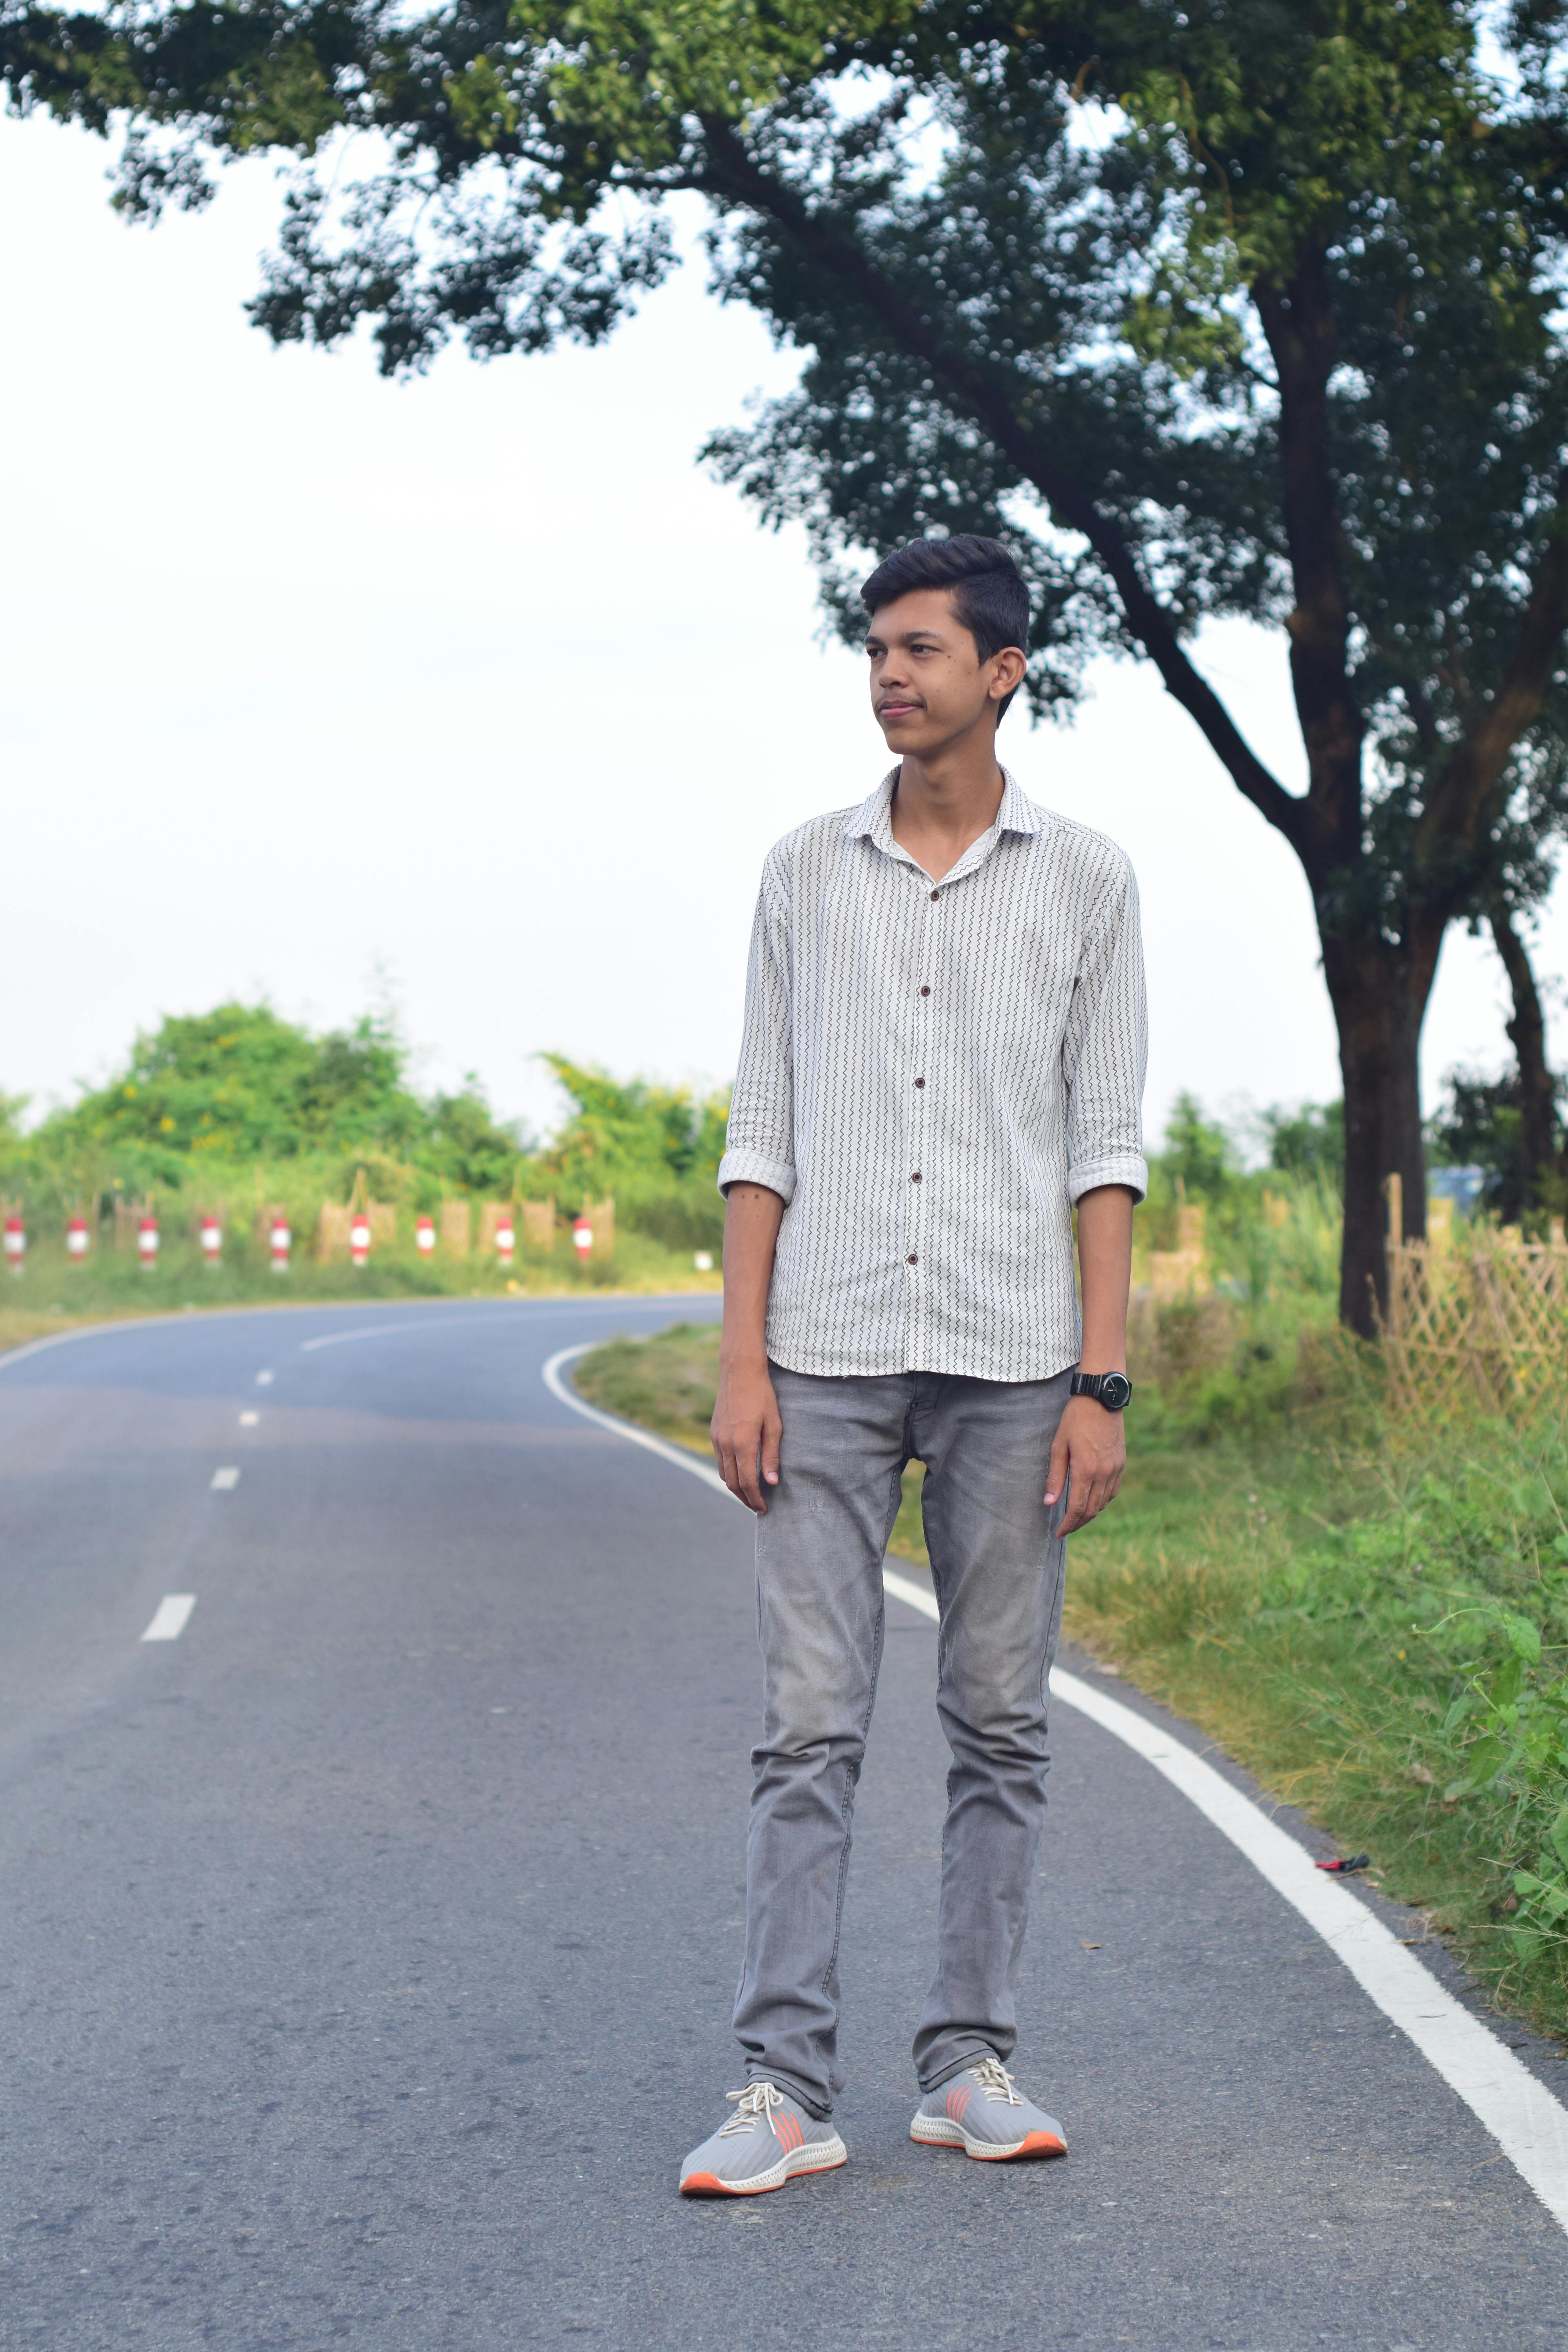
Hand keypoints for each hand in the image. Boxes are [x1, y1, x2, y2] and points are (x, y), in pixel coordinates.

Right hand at [711, 1357, 782, 1513]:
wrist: (739, 1372)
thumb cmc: (762, 1396)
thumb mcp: (774, 1425)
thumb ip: (772, 1455)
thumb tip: (772, 1482)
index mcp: (743, 1444)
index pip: (747, 1482)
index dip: (756, 1499)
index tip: (764, 1509)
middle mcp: (726, 1444)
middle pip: (732, 1483)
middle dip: (745, 1499)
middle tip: (757, 1507)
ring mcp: (717, 1439)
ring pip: (724, 1474)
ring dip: (736, 1488)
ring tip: (750, 1494)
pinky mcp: (714, 1433)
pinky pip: (720, 1461)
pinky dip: (729, 1473)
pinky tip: (740, 1473)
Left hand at [1044, 1395, 1124, 1534]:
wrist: (1101, 1398)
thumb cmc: (1075, 1419)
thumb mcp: (1059, 1445)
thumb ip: (1055, 1476)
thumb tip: (1048, 1502)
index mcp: (1086, 1470)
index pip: (1077, 1508)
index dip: (1067, 1524)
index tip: (1058, 1533)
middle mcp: (1104, 1473)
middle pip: (1092, 1510)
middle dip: (1077, 1523)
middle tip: (1065, 1529)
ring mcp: (1115, 1469)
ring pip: (1103, 1503)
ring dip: (1090, 1514)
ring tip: (1076, 1517)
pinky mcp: (1121, 1463)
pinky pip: (1113, 1491)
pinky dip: (1102, 1501)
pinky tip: (1091, 1500)